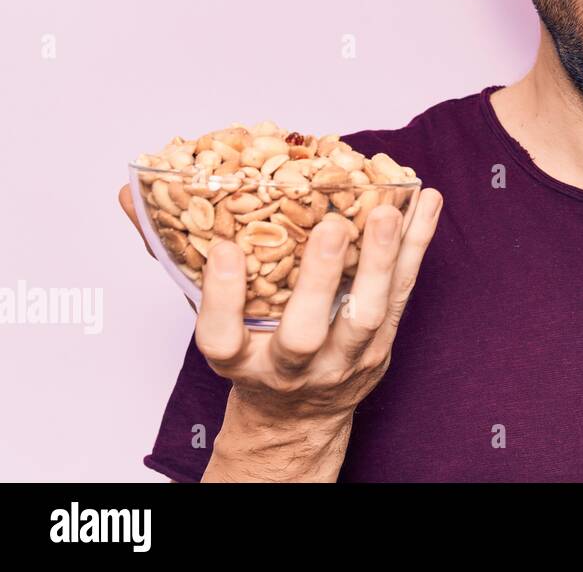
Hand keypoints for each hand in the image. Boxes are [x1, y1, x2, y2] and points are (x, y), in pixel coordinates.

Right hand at [188, 189, 441, 419]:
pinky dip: (415, 247)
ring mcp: (343, 360)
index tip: (225, 248)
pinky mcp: (382, 347)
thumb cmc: (253, 347)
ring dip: (380, 260)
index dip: (222, 296)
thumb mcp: (212, 315)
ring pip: (367, 315)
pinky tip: (425, 202)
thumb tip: (132, 192)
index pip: (222, 335)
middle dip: (319, 279)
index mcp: (239, 360)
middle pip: (306, 332)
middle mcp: (291, 367)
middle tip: (331, 226)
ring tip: (387, 211)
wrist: (298, 414)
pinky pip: (403, 295)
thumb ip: (181, 258)